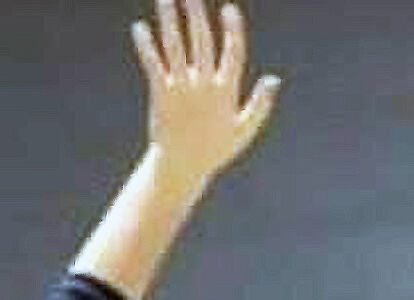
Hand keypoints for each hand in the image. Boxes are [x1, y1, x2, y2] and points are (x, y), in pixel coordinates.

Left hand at [133, 0, 279, 185]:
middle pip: (202, 39)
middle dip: (196, 13)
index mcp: (226, 89)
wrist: (180, 170)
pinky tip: (139, 29)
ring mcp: (181, 89)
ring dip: (170, 19)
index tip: (228, 9)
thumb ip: (260, 105)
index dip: (232, 29)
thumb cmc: (213, 152)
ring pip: (176, 46)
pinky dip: (146, 46)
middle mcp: (203, 84)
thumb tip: (274, 79)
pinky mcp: (161, 96)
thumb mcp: (244, 131)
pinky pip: (153, 65)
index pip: (233, 51)